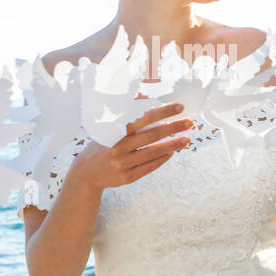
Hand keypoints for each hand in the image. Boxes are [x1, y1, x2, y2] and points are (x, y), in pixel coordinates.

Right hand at [68, 102, 193, 192]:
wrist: (86, 173)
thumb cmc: (102, 145)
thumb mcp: (108, 128)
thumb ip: (126, 116)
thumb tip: (145, 98)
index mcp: (115, 131)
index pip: (142, 118)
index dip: (162, 112)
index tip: (178, 106)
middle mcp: (118, 148)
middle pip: (151, 136)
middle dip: (173, 128)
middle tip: (189, 122)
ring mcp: (123, 164)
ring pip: (152, 153)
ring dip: (172, 145)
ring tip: (187, 139)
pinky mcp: (127, 177)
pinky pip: (149, 167)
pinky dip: (162, 159)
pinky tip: (173, 151)